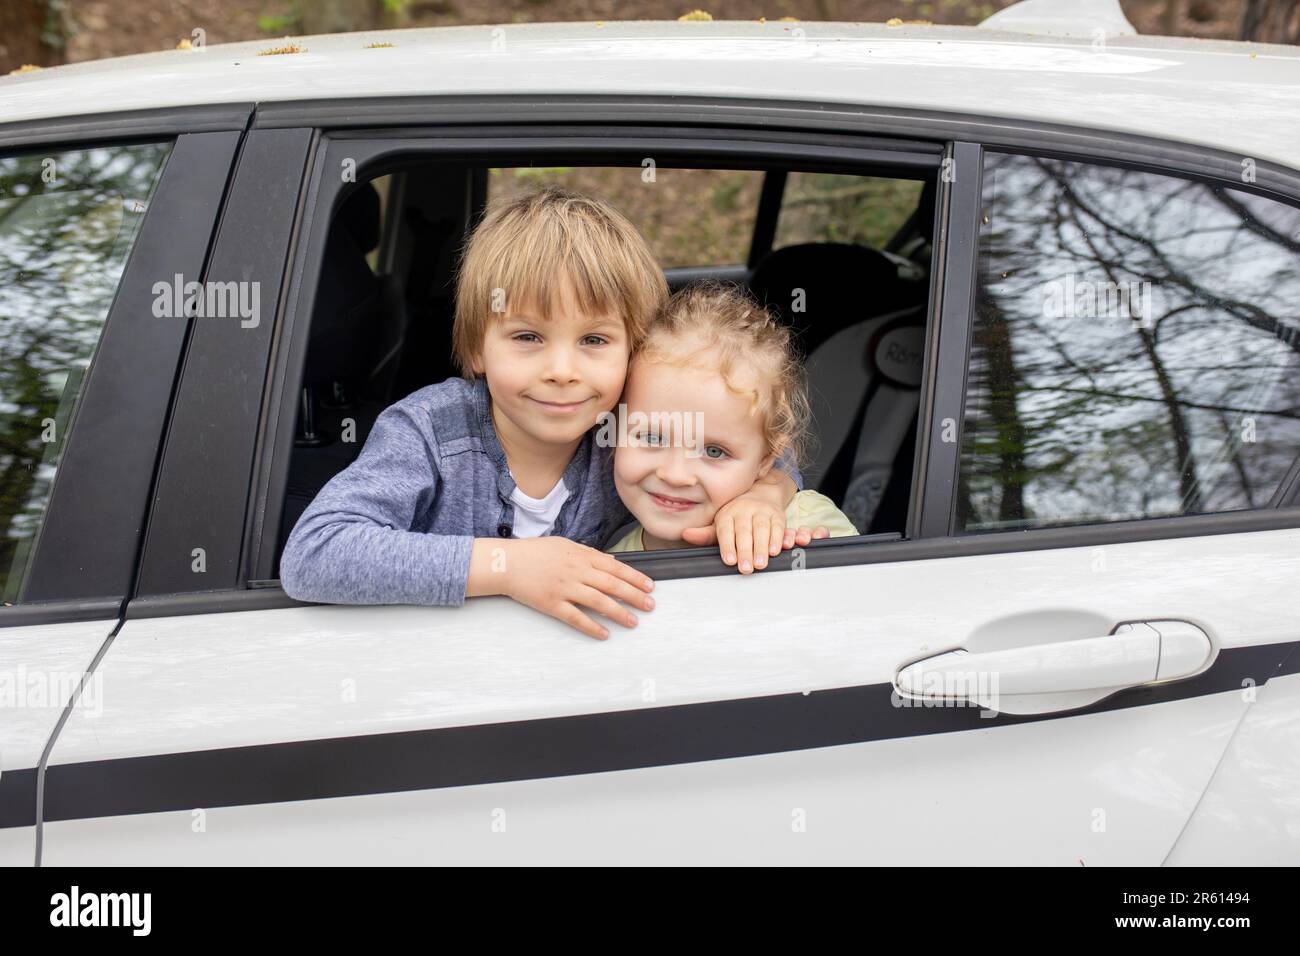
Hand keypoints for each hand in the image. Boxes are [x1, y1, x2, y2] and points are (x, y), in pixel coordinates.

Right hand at [491, 537, 655, 639]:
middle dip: (635, 596)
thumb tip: (612, 562)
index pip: (616, 568)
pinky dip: (592, 626)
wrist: (508, 563)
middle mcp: (577, 572)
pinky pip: (576, 618)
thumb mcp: (566, 545)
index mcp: (582, 556)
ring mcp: (565, 588)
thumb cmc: (536, 553)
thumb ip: (590, 554)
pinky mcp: (552, 604)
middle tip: (650, 605)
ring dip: (619, 613)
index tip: (650, 587)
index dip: (635, 578)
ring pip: (598, 602)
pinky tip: (604, 633)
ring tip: (633, 621)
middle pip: (612, 585)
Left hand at [681, 496, 829, 573]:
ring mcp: (761, 511)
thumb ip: (706, 534)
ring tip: (760, 564)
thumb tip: (686, 535)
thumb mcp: (721, 523)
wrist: (762, 493)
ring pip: (761, 529)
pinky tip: (775, 551)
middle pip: (744, 531)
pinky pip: (778, 527)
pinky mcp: (777, 515)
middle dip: (745, 551)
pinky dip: (777, 539)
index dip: (727, 546)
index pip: (725, 530)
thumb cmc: (737, 515)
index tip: (730, 561)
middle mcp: (744, 509)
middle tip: (746, 568)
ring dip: (761, 548)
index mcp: (727, 513)